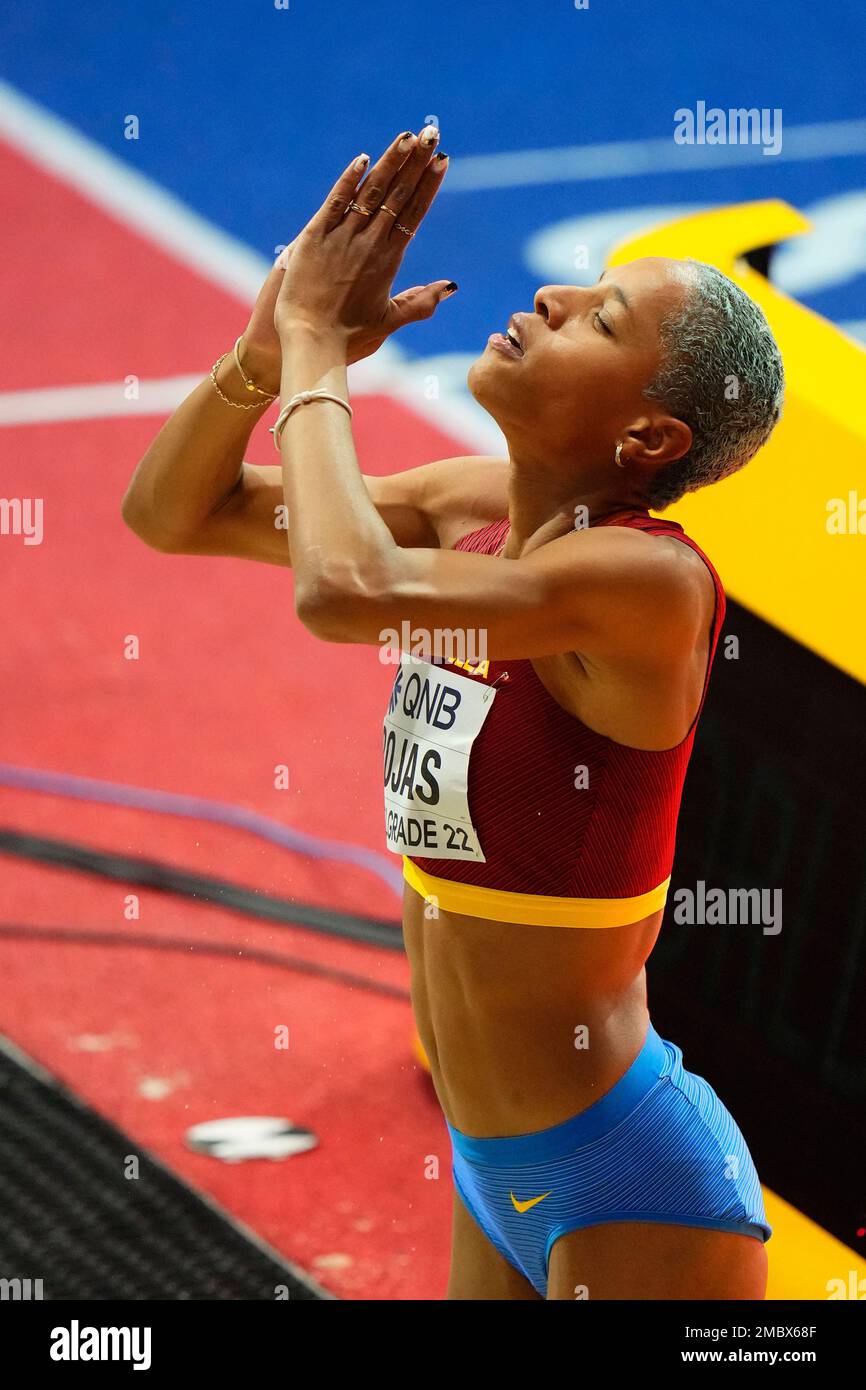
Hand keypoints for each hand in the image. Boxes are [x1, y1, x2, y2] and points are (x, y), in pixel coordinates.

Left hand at [273, 126, 454, 351]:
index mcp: (388, 261)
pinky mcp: (313, 239)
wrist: (310, 345)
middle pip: (397, 196)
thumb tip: (451, 287)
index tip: (442, 161)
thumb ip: (420, 302)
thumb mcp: (389, 322)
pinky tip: (363, 159)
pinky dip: (349, 181)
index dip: (428, 185)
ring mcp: (342, 240)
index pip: (413, 214)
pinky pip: (335, 204)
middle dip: (417, 163)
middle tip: (433, 134)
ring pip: (371, 193)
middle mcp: (369, 245)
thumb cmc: (348, 339)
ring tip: (409, 137)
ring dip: (390, 163)